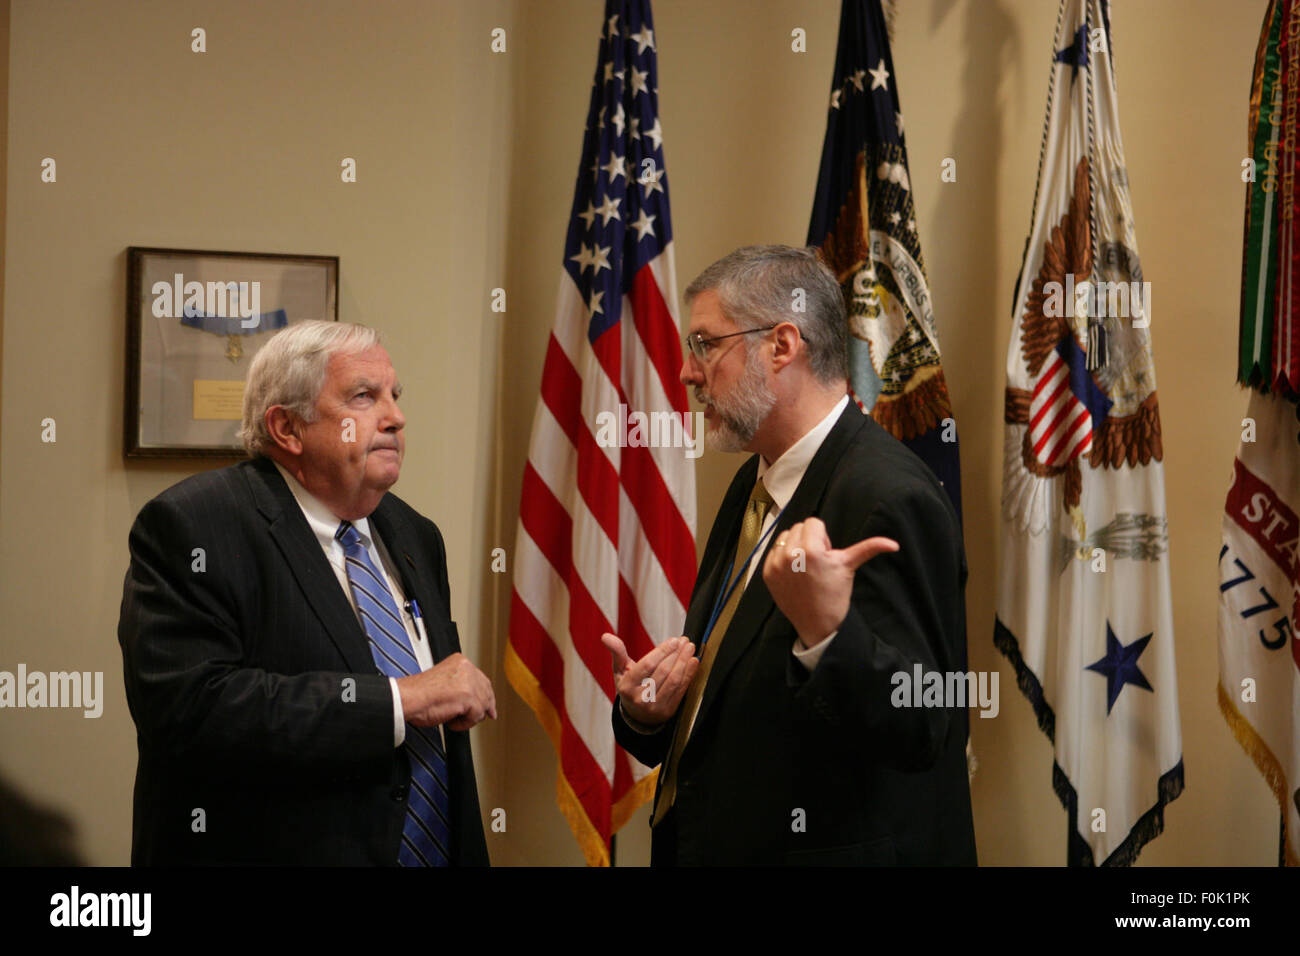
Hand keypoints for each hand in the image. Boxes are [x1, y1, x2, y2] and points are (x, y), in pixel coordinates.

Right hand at [397, 653, 496, 729]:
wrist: (407, 698)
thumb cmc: (418, 694)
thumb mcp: (443, 681)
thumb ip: (460, 684)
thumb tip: (473, 699)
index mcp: (460, 662)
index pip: (481, 678)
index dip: (487, 694)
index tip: (489, 704)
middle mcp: (466, 668)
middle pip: (486, 691)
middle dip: (486, 706)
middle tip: (488, 715)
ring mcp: (468, 682)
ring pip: (483, 705)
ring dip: (470, 717)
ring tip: (455, 719)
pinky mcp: (468, 696)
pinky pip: (475, 716)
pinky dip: (464, 724)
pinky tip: (452, 722)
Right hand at [601, 633, 698, 726]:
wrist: (637, 716)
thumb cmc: (629, 686)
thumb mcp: (620, 671)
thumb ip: (617, 652)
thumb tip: (606, 636)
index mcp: (627, 686)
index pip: (647, 665)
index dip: (662, 651)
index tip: (674, 640)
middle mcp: (641, 698)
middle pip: (663, 671)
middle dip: (676, 654)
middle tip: (685, 640)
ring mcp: (655, 706)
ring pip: (674, 680)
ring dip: (684, 662)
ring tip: (690, 648)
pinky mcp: (668, 710)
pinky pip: (681, 689)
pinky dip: (689, 674)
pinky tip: (694, 662)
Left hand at [761, 517, 897, 647]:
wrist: (818, 623)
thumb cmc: (835, 594)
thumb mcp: (849, 566)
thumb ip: (869, 548)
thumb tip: (894, 544)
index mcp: (810, 550)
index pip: (813, 522)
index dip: (823, 537)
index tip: (826, 554)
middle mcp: (789, 555)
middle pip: (799, 527)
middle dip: (809, 539)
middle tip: (817, 561)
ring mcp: (775, 564)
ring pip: (785, 537)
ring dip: (795, 546)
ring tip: (805, 566)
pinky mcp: (767, 573)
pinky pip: (773, 551)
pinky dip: (783, 558)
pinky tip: (794, 573)